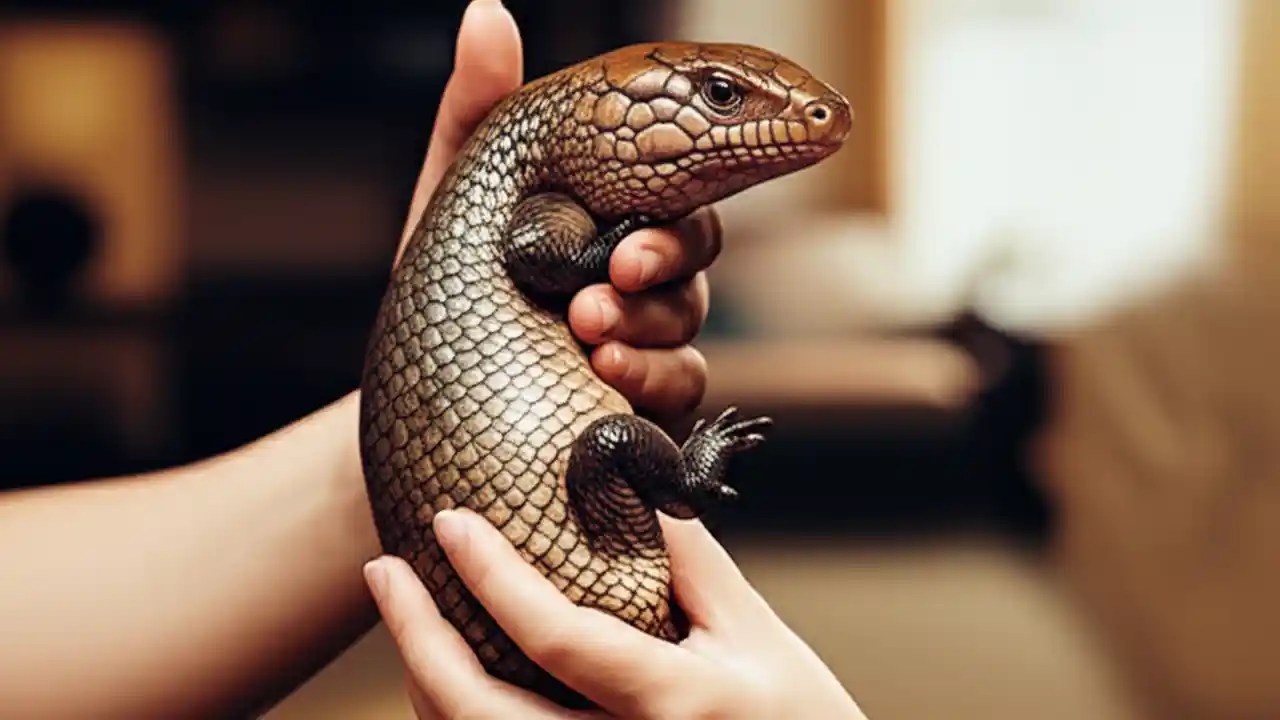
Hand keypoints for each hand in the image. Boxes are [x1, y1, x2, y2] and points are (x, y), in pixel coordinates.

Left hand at [364, 509, 868, 718]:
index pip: (556, 638)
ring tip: (409, 614)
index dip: (492, 575)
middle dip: (415, 641)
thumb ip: (691, 560)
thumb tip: (632, 479)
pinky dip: (457, 718)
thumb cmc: (801, 718)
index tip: (449, 522)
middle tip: (383, 571)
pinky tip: (446, 669)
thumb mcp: (755, 633)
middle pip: (478, 716)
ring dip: (424, 681)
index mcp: (675, 704)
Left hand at [398, 0, 717, 421]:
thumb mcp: (458, 185)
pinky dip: (649, 372)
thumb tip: (486, 9)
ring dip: (644, 317)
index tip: (665, 176)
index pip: (683, 172)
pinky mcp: (648, 392)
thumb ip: (477, 105)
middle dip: (664, 253)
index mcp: (620, 203)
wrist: (425, 375)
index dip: (695, 164)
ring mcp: (651, 329)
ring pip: (693, 313)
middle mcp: (646, 262)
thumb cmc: (449, 271)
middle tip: (619, 264)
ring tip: (584, 322)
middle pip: (699, 242)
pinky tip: (602, 368)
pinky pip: (684, 381)